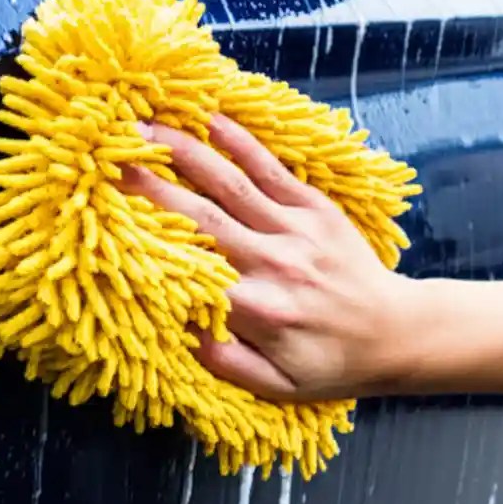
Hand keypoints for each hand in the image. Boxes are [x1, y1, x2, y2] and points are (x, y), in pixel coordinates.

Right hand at [121, 115, 419, 400]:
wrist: (395, 332)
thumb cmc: (328, 363)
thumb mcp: (276, 387)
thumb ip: (224, 363)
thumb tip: (180, 327)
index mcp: (259, 310)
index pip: (190, 270)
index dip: (147, 242)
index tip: (106, 215)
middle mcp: (274, 263)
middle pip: (200, 217)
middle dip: (151, 185)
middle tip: (109, 157)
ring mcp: (296, 230)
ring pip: (229, 183)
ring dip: (184, 151)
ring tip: (143, 127)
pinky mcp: (315, 209)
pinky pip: (272, 170)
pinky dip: (240, 141)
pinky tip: (210, 116)